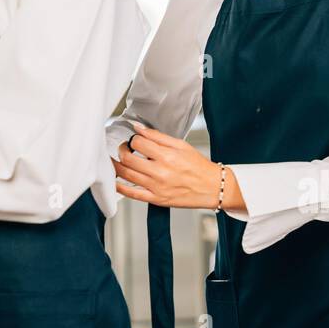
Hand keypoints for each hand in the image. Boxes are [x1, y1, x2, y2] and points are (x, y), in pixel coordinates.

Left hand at [112, 122, 229, 209]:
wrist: (212, 187)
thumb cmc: (199, 167)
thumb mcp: (181, 145)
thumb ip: (157, 136)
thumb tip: (139, 128)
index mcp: (167, 156)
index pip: (138, 143)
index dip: (133, 138)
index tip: (134, 139)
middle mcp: (160, 172)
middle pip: (128, 158)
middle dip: (121, 150)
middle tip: (123, 147)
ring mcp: (157, 187)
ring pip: (127, 175)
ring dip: (117, 165)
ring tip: (117, 160)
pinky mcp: (156, 199)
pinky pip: (132, 194)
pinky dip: (120, 187)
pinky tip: (116, 181)